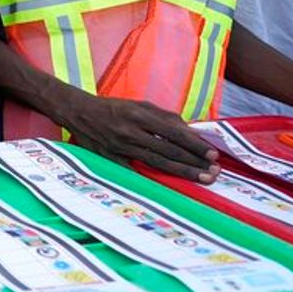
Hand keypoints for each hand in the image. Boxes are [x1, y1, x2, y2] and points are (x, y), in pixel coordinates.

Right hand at [61, 92, 218, 181]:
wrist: (78, 111)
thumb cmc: (112, 108)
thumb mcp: (139, 105)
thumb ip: (164, 117)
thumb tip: (188, 131)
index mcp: (139, 115)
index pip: (174, 132)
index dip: (194, 144)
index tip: (212, 154)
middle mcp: (131, 131)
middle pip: (168, 151)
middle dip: (193, 162)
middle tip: (213, 172)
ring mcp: (120, 147)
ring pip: (157, 162)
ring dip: (182, 171)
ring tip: (201, 178)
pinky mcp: (110, 159)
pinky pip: (135, 170)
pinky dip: (152, 178)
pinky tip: (170, 186)